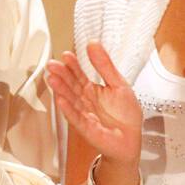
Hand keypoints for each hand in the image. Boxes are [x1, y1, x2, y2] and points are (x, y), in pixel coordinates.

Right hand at [46, 42, 141, 165]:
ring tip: (52, 79)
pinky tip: (61, 100)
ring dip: (61, 90)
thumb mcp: (119, 84)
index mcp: (93, 90)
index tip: (66, 55)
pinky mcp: (86, 128)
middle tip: (52, 64)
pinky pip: (75, 117)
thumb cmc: (126, 115)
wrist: (131, 140)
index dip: (73, 65)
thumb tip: (93, 45)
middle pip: (71, 86)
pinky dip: (68, 109)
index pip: (79, 75)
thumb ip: (105, 66)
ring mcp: (84, 114)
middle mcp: (85, 101)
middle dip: (61, 75)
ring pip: (70, 100)